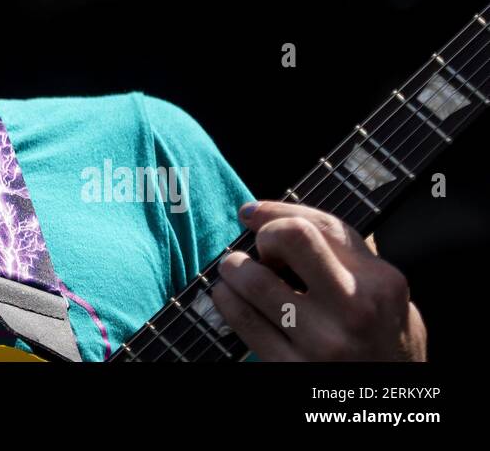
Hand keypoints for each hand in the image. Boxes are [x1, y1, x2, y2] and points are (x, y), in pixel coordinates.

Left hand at [210, 200, 426, 360]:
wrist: (387, 401)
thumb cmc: (382, 338)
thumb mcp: (384, 292)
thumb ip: (345, 253)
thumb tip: (267, 214)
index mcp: (381, 282)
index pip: (318, 225)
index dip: (274, 212)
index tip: (251, 214)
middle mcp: (354, 309)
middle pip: (289, 238)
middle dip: (264, 236)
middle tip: (260, 252)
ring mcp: (322, 342)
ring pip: (254, 281)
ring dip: (233, 269)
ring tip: (236, 272)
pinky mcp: (292, 367)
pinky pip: (243, 321)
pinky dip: (226, 300)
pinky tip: (229, 297)